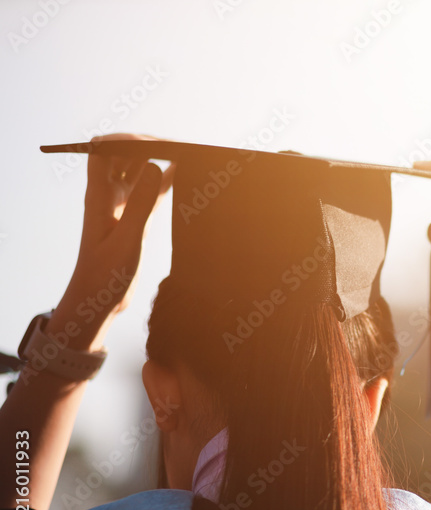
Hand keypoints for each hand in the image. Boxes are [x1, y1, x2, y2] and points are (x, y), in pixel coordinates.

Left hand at [49, 133, 173, 349]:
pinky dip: (165, 182)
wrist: (97, 302)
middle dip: (147, 146)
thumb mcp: (127, 240)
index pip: (104, 149)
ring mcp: (122, 205)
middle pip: (123, 156)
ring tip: (186, 159)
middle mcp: (108, 195)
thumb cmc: (105, 277)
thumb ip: (141, 204)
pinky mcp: (135, 218)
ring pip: (138, 171)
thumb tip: (155, 165)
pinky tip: (184, 177)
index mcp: (99, 196)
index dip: (127, 139)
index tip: (156, 145)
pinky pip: (151, 192)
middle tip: (178, 150)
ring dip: (157, 162)